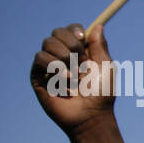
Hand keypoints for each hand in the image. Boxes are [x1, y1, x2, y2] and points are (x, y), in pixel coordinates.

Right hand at [30, 23, 116, 137]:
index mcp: (79, 52)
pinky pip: (40, 58)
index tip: (82, 37)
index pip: (70, 30)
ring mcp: (49, 66)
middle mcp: (63, 56)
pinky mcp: (38, 76)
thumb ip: (100, 46)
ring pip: (47, 43)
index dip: (74, 30)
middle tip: (81, 60)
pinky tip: (66, 81)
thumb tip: (97, 26)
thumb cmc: (101, 95)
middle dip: (70, 43)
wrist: (90, 116)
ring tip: (75, 76)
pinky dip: (54, 67)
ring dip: (63, 57)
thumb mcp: (105, 67)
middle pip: (56, 32)